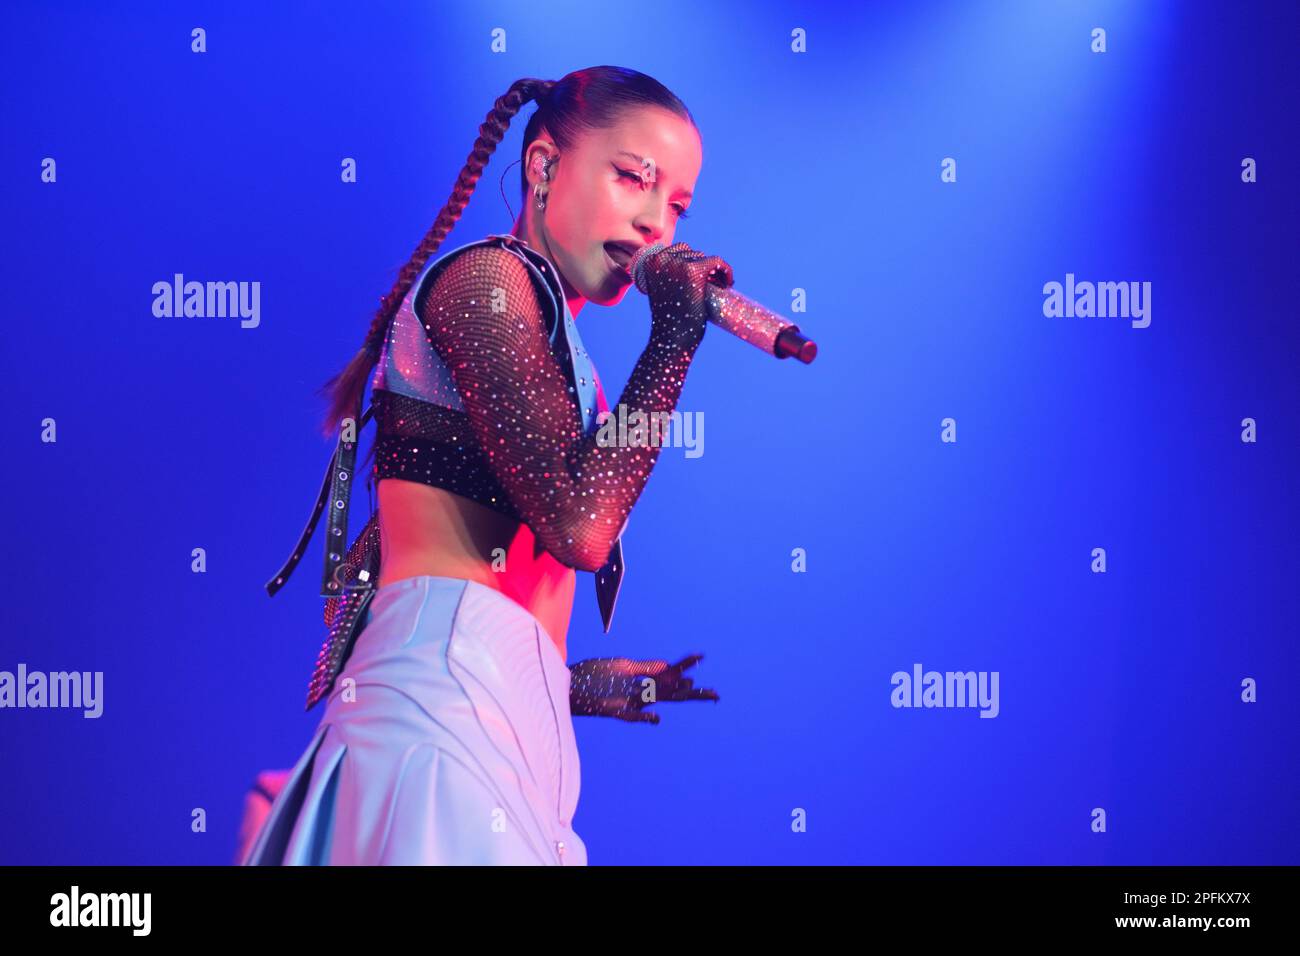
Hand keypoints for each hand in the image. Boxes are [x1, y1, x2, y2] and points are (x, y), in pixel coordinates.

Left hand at [568, 653, 718, 723]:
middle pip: (671, 692)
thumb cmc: (593, 675)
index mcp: (642, 680)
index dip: (685, 665)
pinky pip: (632, 717)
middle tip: (715, 694)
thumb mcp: (621, 666)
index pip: (670, 674)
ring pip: (657, 700)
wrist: (567, 686)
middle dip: (692, 692)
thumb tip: (668, 665)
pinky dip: (643, 718)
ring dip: (673, 695)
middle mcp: (639, 692)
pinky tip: (656, 718)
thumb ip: (644, 667)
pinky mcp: (614, 710)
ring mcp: (629, 701)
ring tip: (691, 688)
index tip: (701, 656)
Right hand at [641, 242, 734, 352]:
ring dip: (712, 270)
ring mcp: (677, 263)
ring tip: (718, 287)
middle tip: (711, 284)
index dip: (692, 262)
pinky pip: (717, 261)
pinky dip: (726, 270)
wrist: (671, 339)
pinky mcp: (694, 270)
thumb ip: (669, 276)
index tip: (701, 278)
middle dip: (702, 266)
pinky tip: (728, 283)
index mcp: (650, 262)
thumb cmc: (669, 321)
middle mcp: (662, 259)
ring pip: (703, 257)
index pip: (678, 250)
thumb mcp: (663, 292)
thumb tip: (688, 264)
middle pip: (691, 252)